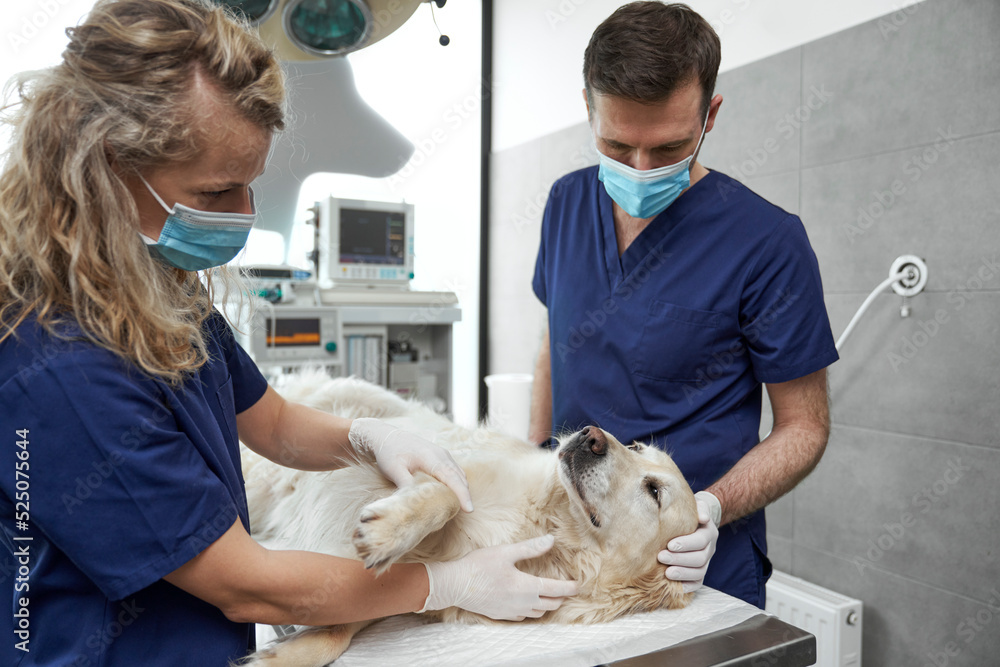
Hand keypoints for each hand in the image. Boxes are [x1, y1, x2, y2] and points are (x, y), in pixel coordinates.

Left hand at [348, 418, 473, 511]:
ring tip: (459, 506)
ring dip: (461, 489)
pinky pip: (455, 471)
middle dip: (465, 494)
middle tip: (465, 512)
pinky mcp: (441, 456)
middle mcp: (441, 454)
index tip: (469, 509)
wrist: (386, 437)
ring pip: (459, 474)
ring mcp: (442, 454)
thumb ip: (406, 484)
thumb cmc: (389, 453)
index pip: (452, 478)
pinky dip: (457, 483)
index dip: (462, 494)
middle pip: (460, 477)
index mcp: (431, 457)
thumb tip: (415, 502)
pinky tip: (451, 494)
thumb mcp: (393, 470)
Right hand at [421, 535, 578, 620]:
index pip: (556, 590)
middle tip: (568, 590)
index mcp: (526, 587)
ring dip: (548, 605)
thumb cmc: (479, 566)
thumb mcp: (505, 552)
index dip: (569, 588)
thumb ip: (530, 548)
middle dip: (562, 597)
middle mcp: (522, 603)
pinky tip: (529, 603)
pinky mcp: (502, 616)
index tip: (578, 585)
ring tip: (551, 596)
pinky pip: (524, 617)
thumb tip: (551, 541)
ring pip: (538, 612)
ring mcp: (512, 612)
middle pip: (550, 604)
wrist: (455, 585)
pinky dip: (532, 610)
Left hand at [657, 490, 720, 592]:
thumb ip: (699, 508)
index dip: (686, 544)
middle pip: (699, 558)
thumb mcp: (695, 505)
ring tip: (667, 573)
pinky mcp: (700, 570)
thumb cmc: (689, 511)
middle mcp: (709, 548)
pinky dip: (690, 586)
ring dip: (683, 574)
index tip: (669, 544)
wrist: (697, 520)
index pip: (700, 540)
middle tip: (661, 557)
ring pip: (699, 571)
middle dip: (680, 559)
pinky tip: (678, 587)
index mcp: (708, 532)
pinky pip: (699, 582)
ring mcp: (706, 561)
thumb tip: (702, 517)